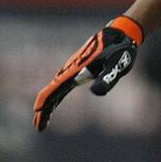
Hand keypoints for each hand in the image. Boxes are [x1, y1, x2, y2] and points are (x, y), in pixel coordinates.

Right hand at [33, 15, 142, 130]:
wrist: (121, 33)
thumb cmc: (120, 50)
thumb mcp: (117, 65)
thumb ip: (107, 78)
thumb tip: (95, 92)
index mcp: (76, 71)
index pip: (54, 91)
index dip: (44, 107)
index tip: (40, 123)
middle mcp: (70, 69)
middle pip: (51, 92)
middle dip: (43, 110)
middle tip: (39, 127)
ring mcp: (72, 68)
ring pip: (55, 88)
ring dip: (48, 103)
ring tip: (44, 119)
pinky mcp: (78, 67)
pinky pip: (61, 84)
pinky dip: (55, 95)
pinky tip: (56, 100)